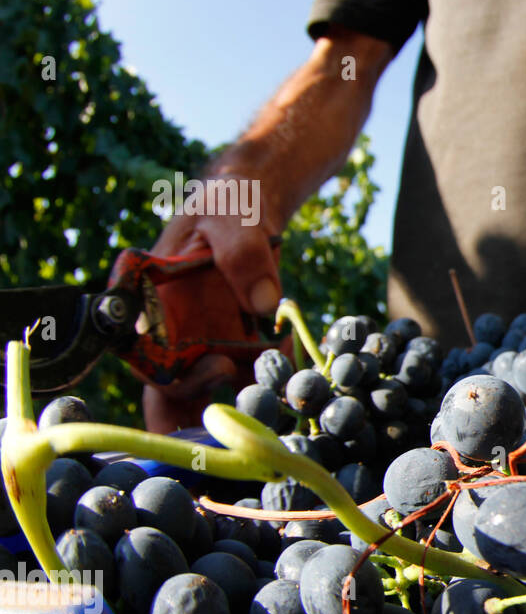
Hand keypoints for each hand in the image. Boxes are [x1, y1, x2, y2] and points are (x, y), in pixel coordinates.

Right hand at [142, 174, 283, 432]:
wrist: (251, 205)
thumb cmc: (227, 203)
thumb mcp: (231, 214)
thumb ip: (242, 251)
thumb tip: (262, 301)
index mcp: (150, 305)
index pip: (146, 362)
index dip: (172, 381)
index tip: (219, 368)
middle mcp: (171, 332)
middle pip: (173, 393)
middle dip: (204, 410)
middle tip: (251, 398)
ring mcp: (202, 342)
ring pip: (209, 394)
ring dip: (241, 404)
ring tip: (278, 394)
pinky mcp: (235, 345)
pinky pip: (249, 376)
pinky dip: (270, 379)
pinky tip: (292, 358)